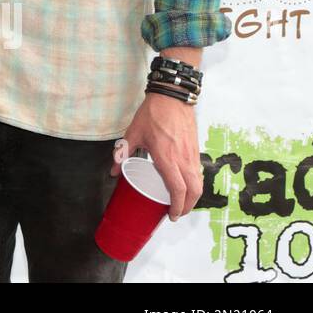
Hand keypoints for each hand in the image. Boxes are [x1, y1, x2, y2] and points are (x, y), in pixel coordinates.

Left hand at [112, 92, 202, 219]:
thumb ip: (122, 154)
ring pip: (199, 183)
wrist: (171, 97)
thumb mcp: (133, 134)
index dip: (176, 206)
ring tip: (180, 202)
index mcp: (167, 158)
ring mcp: (192, 154)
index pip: (178, 189)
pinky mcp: (196, 149)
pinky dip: (195, 184)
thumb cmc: (152, 114)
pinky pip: (199, 172)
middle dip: (187, 207)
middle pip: (193, 192)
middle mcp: (183, 159)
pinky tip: (186, 184)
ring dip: (193, 197)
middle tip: (176, 213)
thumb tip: (114, 172)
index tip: (170, 215)